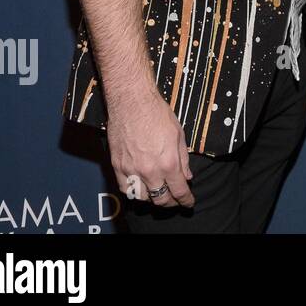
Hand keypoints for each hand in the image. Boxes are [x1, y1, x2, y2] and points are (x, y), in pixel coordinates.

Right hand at [106, 88, 194, 207]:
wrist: (132, 102)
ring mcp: (131, 170)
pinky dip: (134, 192)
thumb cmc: (157, 114)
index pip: (179, 191)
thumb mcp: (179, 135)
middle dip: (170, 203)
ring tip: (158, 194)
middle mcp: (149, 170)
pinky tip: (141, 188)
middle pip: (160, 199)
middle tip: (175, 201)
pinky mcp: (117, 166)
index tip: (188, 203)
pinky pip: (125, 189)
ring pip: (142, 198)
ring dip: (152, 199)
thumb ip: (183, 159)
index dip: (186, 200)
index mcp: (168, 163)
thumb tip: (187, 176)